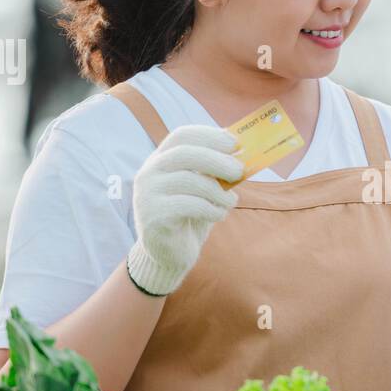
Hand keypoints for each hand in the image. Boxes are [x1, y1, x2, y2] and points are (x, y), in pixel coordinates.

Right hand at [126, 124, 244, 295]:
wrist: (169, 255)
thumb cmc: (191, 217)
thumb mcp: (203, 189)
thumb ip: (215, 172)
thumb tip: (243, 154)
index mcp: (160, 160)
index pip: (181, 136)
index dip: (209, 136)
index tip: (234, 143)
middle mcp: (149, 173)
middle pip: (184, 153)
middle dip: (217, 160)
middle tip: (240, 171)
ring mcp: (147, 194)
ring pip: (188, 180)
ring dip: (218, 191)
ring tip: (231, 202)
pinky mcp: (153, 216)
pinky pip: (188, 205)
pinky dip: (211, 208)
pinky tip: (219, 215)